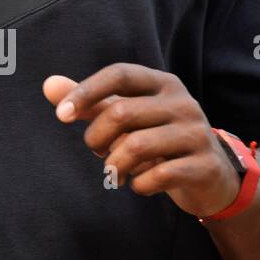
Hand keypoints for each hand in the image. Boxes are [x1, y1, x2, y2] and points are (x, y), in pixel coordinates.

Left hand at [43, 64, 240, 219]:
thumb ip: (91, 102)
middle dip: (96, 138)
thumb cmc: (159, 140)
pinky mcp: (204, 165)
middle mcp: (183, 102)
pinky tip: (139, 184)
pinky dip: (138, 184)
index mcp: (163, 83)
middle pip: (122, 112)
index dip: (87, 92)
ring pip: (136, 146)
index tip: (61, 115)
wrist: (211, 175)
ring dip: (114, 165)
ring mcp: (196, 133)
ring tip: (114, 173)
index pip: (120, 74)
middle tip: (96, 152)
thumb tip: (48, 85)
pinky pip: (158, 175)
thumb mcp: (128, 117)